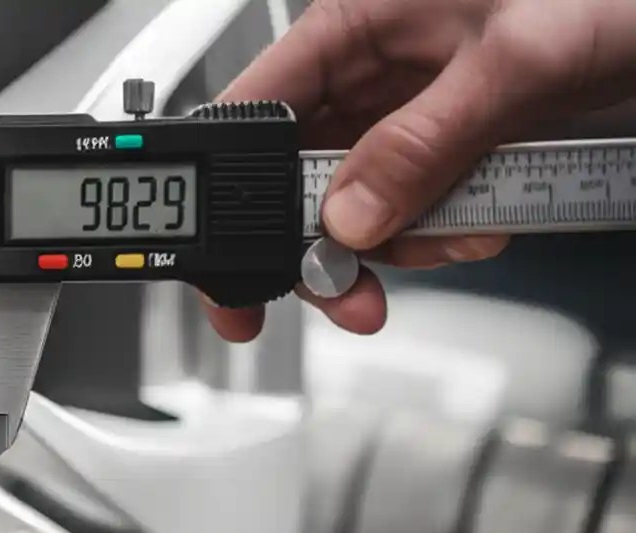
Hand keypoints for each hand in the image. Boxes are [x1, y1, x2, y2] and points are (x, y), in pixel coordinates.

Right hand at [209, 0, 635, 341]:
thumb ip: (422, 146)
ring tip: (447, 241)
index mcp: (349, 28)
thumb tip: (352, 217)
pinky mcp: (431, 144)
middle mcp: (359, 72)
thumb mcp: (510, 67)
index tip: (233, 266)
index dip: (232, 193)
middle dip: (318, 244)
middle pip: (293, 177)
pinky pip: (403, 208)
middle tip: (339, 293)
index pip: (254, 116)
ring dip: (390, 246)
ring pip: (349, 205)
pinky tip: (474, 222)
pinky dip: (431, 233)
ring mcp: (394, 112)